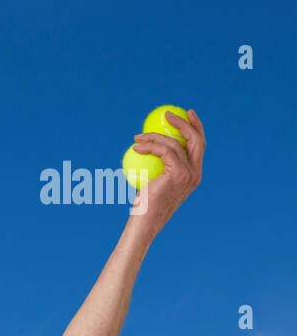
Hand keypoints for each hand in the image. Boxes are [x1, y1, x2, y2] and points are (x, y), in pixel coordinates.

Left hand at [130, 109, 205, 235]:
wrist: (145, 221)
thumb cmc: (144, 206)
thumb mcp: (152, 184)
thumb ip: (158, 168)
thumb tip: (146, 149)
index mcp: (194, 175)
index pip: (199, 147)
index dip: (196, 128)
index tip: (185, 115)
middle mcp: (196, 173)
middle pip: (196, 140)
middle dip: (185, 123)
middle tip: (167, 114)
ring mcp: (189, 174)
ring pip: (174, 144)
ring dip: (154, 136)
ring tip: (137, 137)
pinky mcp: (178, 173)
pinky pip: (163, 151)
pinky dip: (149, 146)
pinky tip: (136, 147)